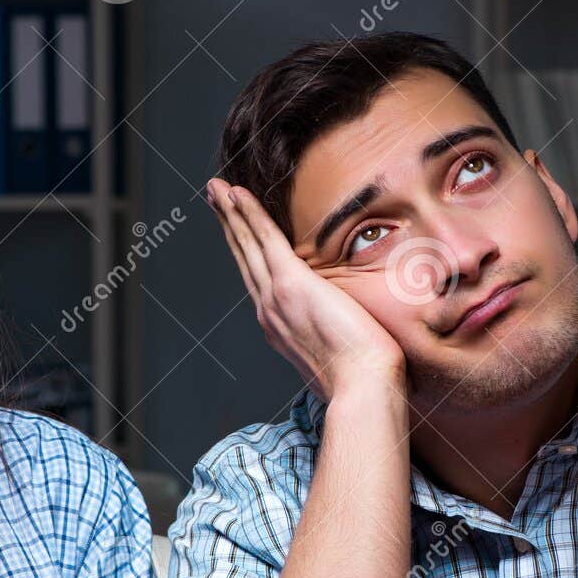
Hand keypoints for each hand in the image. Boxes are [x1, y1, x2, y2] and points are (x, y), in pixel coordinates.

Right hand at [207, 179, 403, 400]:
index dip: (246, 253)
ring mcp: (276, 297)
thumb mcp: (342, 357)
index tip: (237, 232)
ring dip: (231, 213)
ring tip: (217, 188)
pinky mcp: (291, 284)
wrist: (362, 389)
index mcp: (280, 327)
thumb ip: (336, 341)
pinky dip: (248, 214)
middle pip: (245, 259)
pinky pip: (264, 240)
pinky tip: (236, 193)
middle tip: (215, 198)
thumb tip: (354, 340)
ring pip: (248, 245)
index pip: (259, 280)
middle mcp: (269, 311)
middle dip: (230, 226)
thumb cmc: (363, 380)